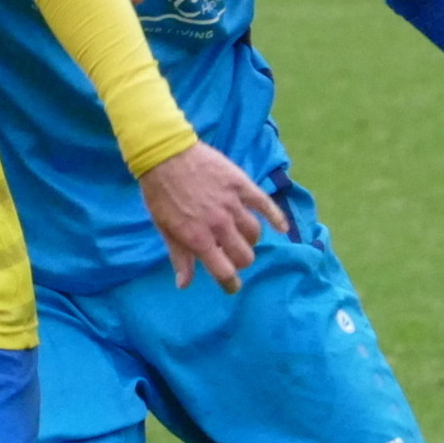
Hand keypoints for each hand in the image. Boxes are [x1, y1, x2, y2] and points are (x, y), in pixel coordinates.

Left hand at [139, 143, 287, 291]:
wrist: (165, 155)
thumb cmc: (161, 194)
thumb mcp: (165, 229)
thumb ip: (180, 257)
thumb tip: (184, 285)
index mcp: (199, 239)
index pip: (224, 272)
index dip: (230, 284)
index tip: (232, 287)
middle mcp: (219, 225)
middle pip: (244, 255)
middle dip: (240, 262)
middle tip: (233, 258)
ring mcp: (233, 204)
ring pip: (254, 233)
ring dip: (250, 241)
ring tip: (242, 239)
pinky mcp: (241, 185)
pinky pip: (266, 205)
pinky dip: (277, 218)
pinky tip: (282, 228)